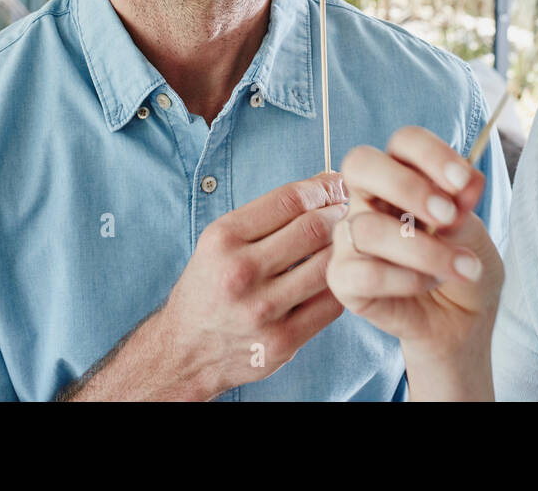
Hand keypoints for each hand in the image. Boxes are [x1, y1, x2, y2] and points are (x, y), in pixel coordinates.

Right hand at [159, 171, 348, 397]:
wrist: (186, 351)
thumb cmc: (210, 287)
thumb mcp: (220, 241)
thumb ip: (268, 216)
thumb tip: (326, 185)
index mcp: (224, 239)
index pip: (290, 199)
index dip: (324, 187)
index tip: (338, 186)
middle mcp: (240, 272)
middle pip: (314, 227)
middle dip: (340, 214)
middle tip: (351, 211)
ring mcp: (263, 309)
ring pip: (328, 264)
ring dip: (344, 249)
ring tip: (348, 243)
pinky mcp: (282, 341)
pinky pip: (331, 304)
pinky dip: (340, 285)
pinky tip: (338, 277)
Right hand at [326, 126, 502, 364]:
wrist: (462, 320)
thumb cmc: (462, 263)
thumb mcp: (475, 233)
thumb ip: (463, 207)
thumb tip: (467, 181)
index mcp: (402, 173)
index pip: (403, 142)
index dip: (431, 154)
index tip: (463, 180)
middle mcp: (369, 199)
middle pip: (361, 164)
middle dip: (406, 186)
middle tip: (447, 216)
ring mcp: (351, 237)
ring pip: (369, 228)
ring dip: (424, 249)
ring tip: (463, 267)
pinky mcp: (343, 278)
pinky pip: (366, 272)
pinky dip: (407, 279)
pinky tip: (431, 284)